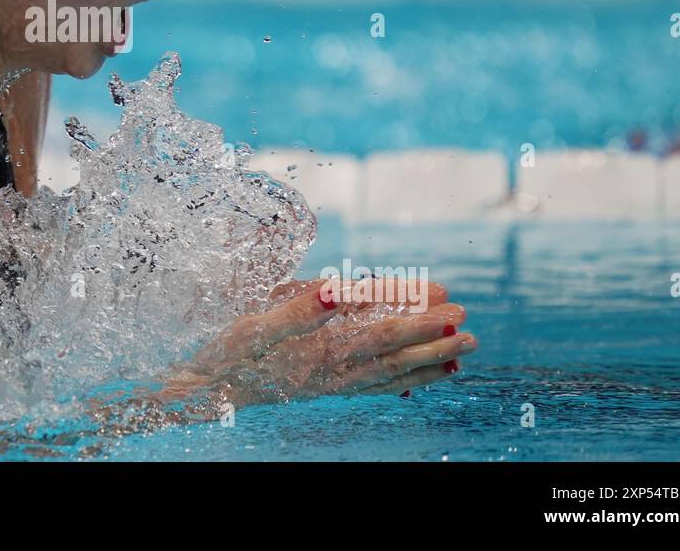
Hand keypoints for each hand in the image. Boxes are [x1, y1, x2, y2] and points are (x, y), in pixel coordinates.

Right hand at [154, 277, 477, 412]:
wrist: (210, 389)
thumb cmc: (230, 352)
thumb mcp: (255, 323)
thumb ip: (297, 308)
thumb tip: (335, 290)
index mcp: (322, 351)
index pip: (380, 331)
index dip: (416, 315)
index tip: (447, 300)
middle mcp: (334, 371)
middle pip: (395, 355)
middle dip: (433, 339)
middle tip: (469, 324)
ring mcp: (333, 383)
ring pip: (390, 374)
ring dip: (428, 363)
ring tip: (462, 354)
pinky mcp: (326, 387)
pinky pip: (374, 386)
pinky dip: (404, 382)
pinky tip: (421, 378)